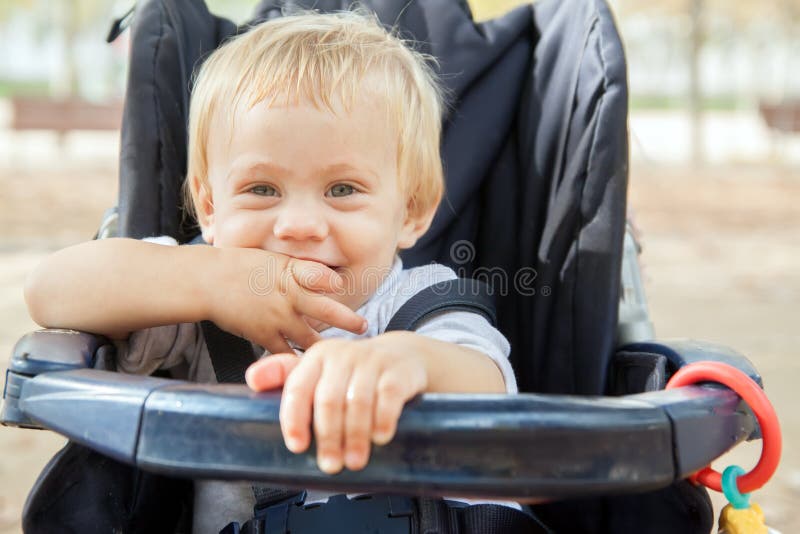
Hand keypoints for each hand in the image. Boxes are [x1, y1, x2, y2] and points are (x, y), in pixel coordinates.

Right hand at [209, 248, 366, 353]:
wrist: (207, 281)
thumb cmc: (241, 267)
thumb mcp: (274, 260)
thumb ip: (301, 271)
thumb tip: (329, 280)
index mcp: (291, 273)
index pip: (321, 276)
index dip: (335, 283)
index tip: (349, 289)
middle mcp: (287, 296)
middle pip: (325, 310)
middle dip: (348, 321)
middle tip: (364, 328)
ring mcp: (276, 318)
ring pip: (309, 339)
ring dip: (327, 348)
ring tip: (342, 357)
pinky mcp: (263, 336)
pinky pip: (285, 354)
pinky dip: (297, 362)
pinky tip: (310, 369)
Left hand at [245, 335, 428, 473]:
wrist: (404, 355)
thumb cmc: (355, 371)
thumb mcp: (321, 371)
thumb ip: (286, 376)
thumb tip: (252, 380)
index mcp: (317, 357)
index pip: (298, 387)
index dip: (294, 419)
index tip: (297, 446)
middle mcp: (343, 354)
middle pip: (328, 400)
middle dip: (328, 437)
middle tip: (330, 465)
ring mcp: (373, 361)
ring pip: (357, 401)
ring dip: (355, 436)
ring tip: (355, 461)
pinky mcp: (398, 371)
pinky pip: (388, 397)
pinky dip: (382, 420)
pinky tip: (380, 437)